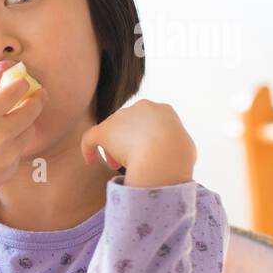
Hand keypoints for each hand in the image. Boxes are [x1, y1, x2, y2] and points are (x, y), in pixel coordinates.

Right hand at [0, 76, 46, 270]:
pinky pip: (19, 151)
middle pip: (33, 109)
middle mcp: (1, 134)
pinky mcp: (10, 169)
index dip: (20, 84)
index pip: (16, 91)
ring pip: (30, 131)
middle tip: (39, 94)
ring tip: (12, 124)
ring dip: (25, 124)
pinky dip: (13, 145)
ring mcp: (8, 154)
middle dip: (36, 99)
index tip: (21, 83)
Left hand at [80, 99, 195, 187]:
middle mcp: (140, 108)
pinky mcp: (104, 130)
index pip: (149, 121)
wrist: (164, 157)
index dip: (146, 137)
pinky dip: (88, 148)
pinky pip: (91, 137)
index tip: (146, 153)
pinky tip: (90, 161)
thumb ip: (174, 147)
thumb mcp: (184, 148)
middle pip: (129, 125)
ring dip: (112, 147)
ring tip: (114, 165)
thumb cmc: (178, 157)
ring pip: (112, 132)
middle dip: (128, 142)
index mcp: (162, 111)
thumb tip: (171, 153)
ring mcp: (121, 117)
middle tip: (129, 159)